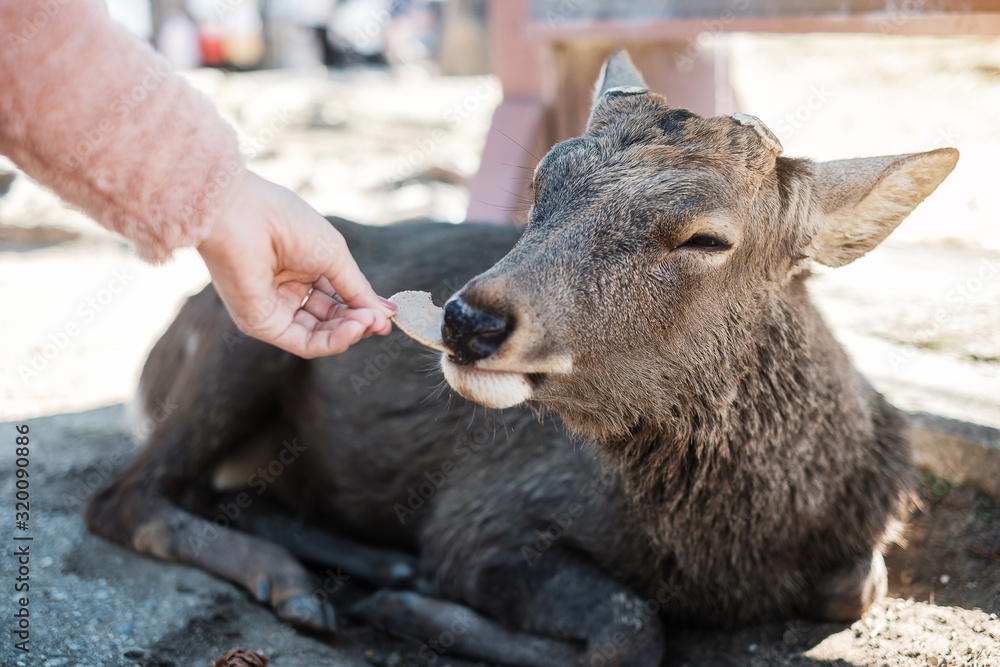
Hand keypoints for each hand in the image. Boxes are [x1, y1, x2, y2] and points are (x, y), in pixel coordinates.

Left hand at [197, 171, 394, 357]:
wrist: (243, 216)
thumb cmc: (287, 223)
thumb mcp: (334, 256)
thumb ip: (357, 289)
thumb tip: (384, 314)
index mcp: (302, 266)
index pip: (339, 296)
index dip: (363, 307)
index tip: (388, 316)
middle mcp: (287, 289)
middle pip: (331, 318)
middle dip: (358, 321)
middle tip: (380, 323)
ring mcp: (275, 309)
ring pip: (321, 334)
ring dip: (349, 332)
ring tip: (367, 323)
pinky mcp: (263, 325)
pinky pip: (304, 342)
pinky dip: (332, 342)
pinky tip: (352, 329)